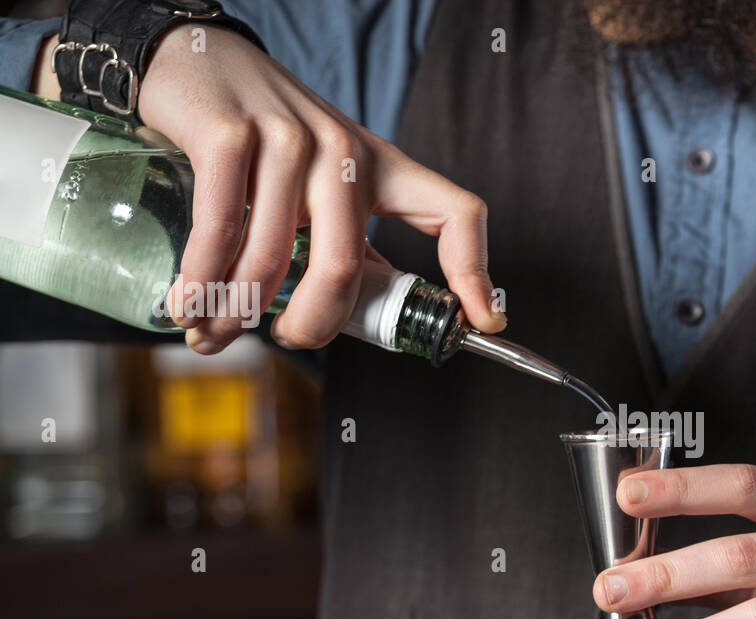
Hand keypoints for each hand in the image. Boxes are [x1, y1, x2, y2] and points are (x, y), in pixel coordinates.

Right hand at [125, 25, 503, 352]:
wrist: (198, 58)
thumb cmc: (267, 137)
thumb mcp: (326, 183)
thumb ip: (349, 239)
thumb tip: (371, 312)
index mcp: (383, 168)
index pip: (456, 212)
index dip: (475, 272)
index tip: (484, 320)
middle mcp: (345, 152)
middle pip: (345, 267)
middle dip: (314, 325)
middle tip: (290, 340)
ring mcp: (289, 139)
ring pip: (274, 259)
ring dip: (236, 313)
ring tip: (212, 333)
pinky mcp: (230, 135)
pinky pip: (222, 231)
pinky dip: (203, 281)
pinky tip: (189, 304)